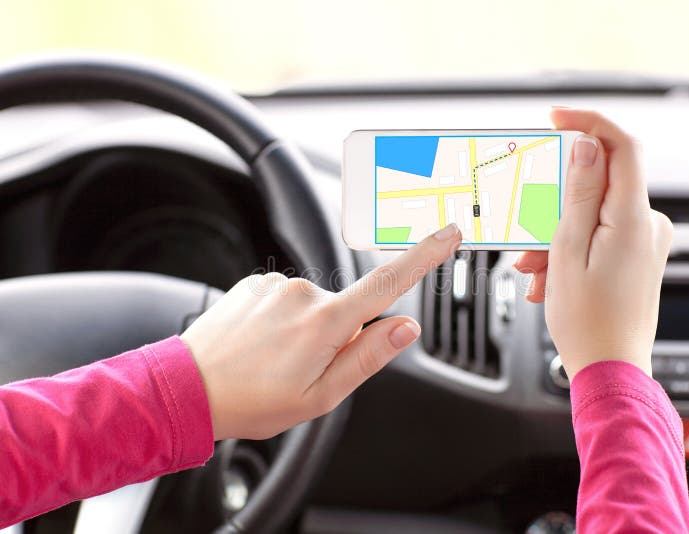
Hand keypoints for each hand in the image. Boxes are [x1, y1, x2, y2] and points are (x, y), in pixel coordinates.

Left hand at [181, 224, 461, 440]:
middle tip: (301, 370)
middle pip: (346, 309)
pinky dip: (282, 320)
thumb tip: (406, 328)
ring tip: (273, 360)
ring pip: (314, 306)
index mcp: (326, 322)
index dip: (424, 256)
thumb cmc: (254, 401)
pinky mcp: (256, 282)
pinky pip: (286, 300)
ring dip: (307, 329)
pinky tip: (260, 344)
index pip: (388, 283)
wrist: (188, 388)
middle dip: (337, 336)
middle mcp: (303, 292)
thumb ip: (368, 357)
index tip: (448, 233)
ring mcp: (276, 285)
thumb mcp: (322, 395)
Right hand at [515, 109, 671, 379]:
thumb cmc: (588, 321)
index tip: (557, 119)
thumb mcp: (568, 251)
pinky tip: (549, 276)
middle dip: (555, 204)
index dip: (589, 123)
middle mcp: (648, 224)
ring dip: (556, 234)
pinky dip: (569, 247)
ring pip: (591, 213)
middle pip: (598, 183)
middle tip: (528, 234)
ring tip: (535, 269)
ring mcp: (645, 241)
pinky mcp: (637, 254)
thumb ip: (579, 193)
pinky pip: (598, 233)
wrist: (609, 368)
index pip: (621, 146)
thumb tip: (587, 146)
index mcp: (634, 219)